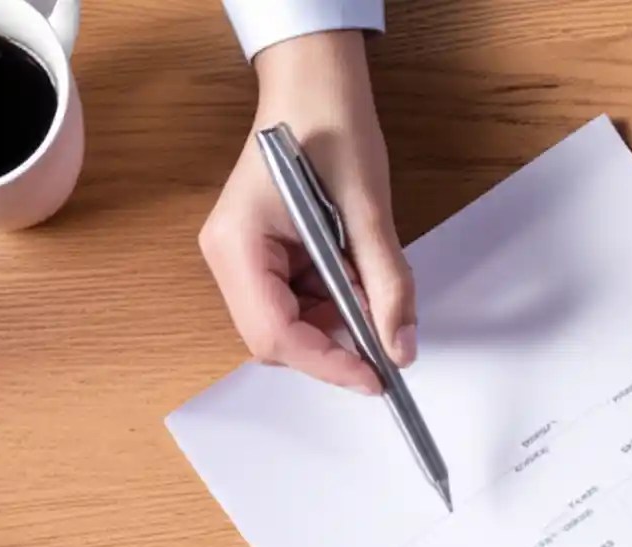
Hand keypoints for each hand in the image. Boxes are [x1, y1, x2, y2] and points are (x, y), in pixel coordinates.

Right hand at [199, 31, 413, 394]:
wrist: (317, 86)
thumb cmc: (331, 129)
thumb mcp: (369, 213)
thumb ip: (387, 286)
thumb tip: (402, 348)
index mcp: (238, 245)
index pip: (274, 334)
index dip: (326, 363)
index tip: (374, 377)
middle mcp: (230, 258)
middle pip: (276, 339)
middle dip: (333, 344)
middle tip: (384, 337)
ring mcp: (244, 259)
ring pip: (290, 325)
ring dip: (337, 322)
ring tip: (371, 288)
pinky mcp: (266, 256)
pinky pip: (298, 301)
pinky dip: (335, 302)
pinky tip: (357, 275)